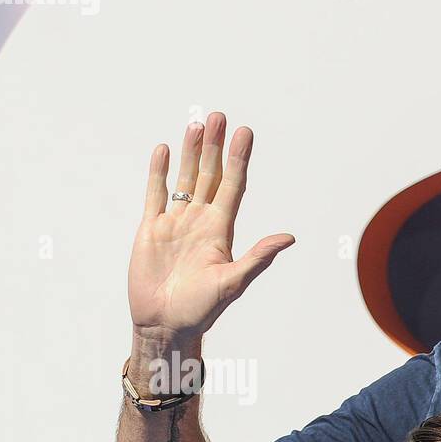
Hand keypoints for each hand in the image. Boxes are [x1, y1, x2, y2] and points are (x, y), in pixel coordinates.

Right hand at [129, 112, 293, 346]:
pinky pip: (156, 193)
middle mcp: (200, 222)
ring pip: (185, 179)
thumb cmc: (201, 310)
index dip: (239, 160)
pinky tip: (166, 150)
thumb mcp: (233, 283)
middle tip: (220, 117)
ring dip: (192, 152)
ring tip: (197, 124)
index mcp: (221, 232)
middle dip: (216, 147)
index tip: (245, 133)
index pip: (233, 187)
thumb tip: (289, 238)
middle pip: (210, 176)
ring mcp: (175, 223)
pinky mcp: (151, 228)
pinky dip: (160, 172)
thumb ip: (258, 257)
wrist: (165, 324)